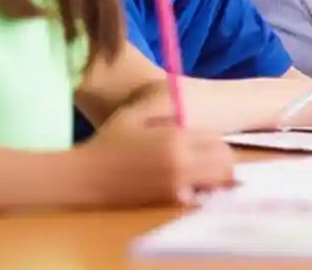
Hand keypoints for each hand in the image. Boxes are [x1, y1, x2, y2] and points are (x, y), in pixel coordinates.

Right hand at [77, 101, 235, 206]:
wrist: (85, 178)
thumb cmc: (108, 144)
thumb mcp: (135, 116)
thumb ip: (165, 110)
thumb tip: (191, 109)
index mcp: (176, 138)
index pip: (216, 139)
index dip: (212, 141)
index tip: (200, 142)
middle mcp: (183, 163)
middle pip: (226, 161)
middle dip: (220, 158)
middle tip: (206, 158)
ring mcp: (178, 186)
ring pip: (219, 180)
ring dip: (216, 176)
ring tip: (200, 172)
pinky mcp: (170, 202)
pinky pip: (200, 197)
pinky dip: (200, 192)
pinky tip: (186, 187)